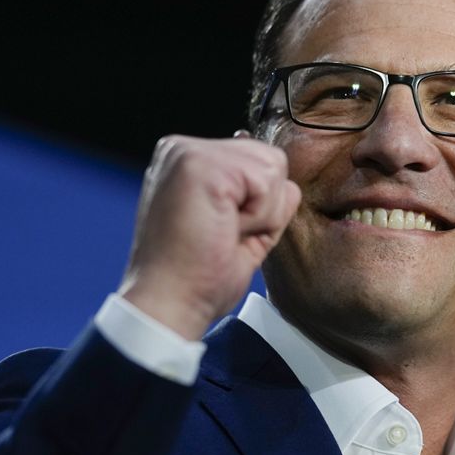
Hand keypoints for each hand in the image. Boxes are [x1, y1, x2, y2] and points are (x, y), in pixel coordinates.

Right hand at [118, 134, 300, 339]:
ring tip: (222, 232)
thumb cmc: (198, 277)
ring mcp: (189, 153)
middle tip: (223, 235)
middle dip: (265, 207)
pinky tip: (223, 230)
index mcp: (189, 162)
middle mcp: (183, 149)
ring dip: (261, 213)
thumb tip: (284, 177)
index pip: (258, 162)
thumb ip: (261, 199)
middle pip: (271, 159)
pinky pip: (267, 182)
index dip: (260, 207)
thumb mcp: (241, 229)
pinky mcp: (200, 163)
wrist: (169, 304)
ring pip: (273, 167)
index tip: (222, 234)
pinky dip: (258, 217)